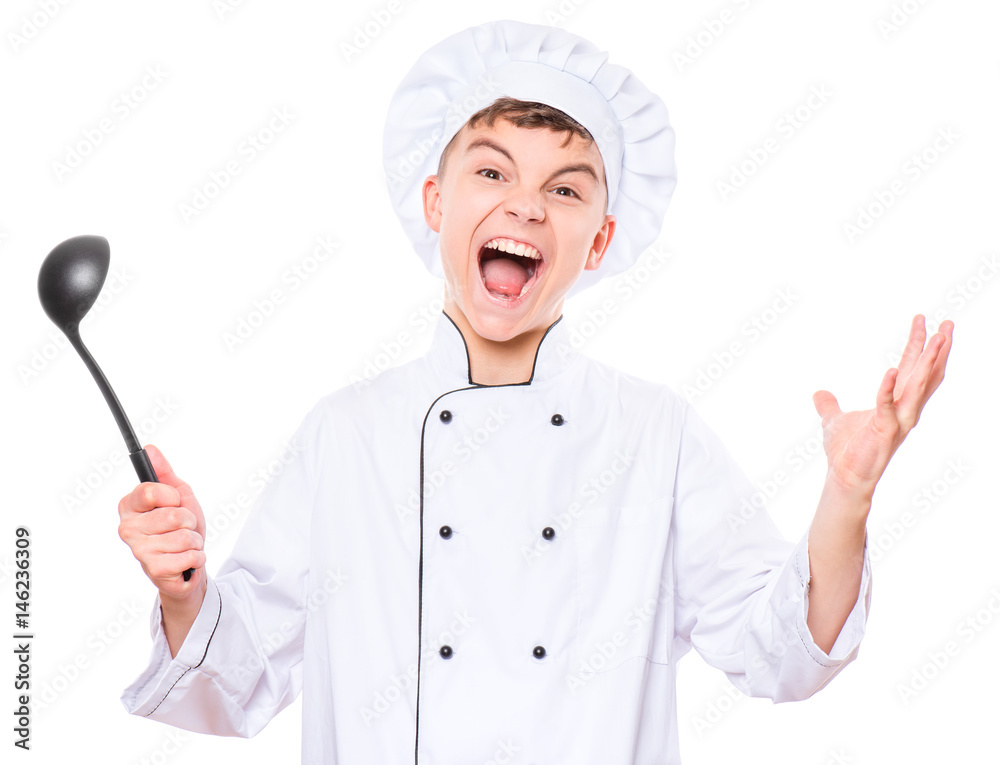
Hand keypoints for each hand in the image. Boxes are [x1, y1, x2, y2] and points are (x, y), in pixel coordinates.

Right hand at [117, 444, 206, 601]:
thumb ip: (164, 472)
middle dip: (189, 520)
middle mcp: (128, 528)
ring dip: (194, 539)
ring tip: (184, 544)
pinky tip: (185, 559)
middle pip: (173, 515)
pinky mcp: (154, 569)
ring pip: (184, 536)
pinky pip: (189, 555)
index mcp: (130, 506)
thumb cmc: (180, 526)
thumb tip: (150, 449)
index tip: (174, 501)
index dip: (172, 496)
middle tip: (182, 526)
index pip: (150, 491)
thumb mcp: (177, 494)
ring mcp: (139, 551)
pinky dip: (196, 556)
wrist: (188, 561)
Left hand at [812, 314, 952, 500]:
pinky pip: (887, 405)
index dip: (918, 345)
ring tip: (939, 338)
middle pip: (925, 373)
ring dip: (929, 361)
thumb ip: (829, 406)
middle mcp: (904, 410)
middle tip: (947, 323)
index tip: (923, 321)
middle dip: (936, 348)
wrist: (843, 477)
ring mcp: (898, 421)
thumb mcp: (834, 420)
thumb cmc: (845, 452)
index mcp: (897, 404)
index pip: (911, 368)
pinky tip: (890, 370)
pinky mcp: (884, 431)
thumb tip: (819, 394)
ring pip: (919, 386)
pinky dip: (888, 388)